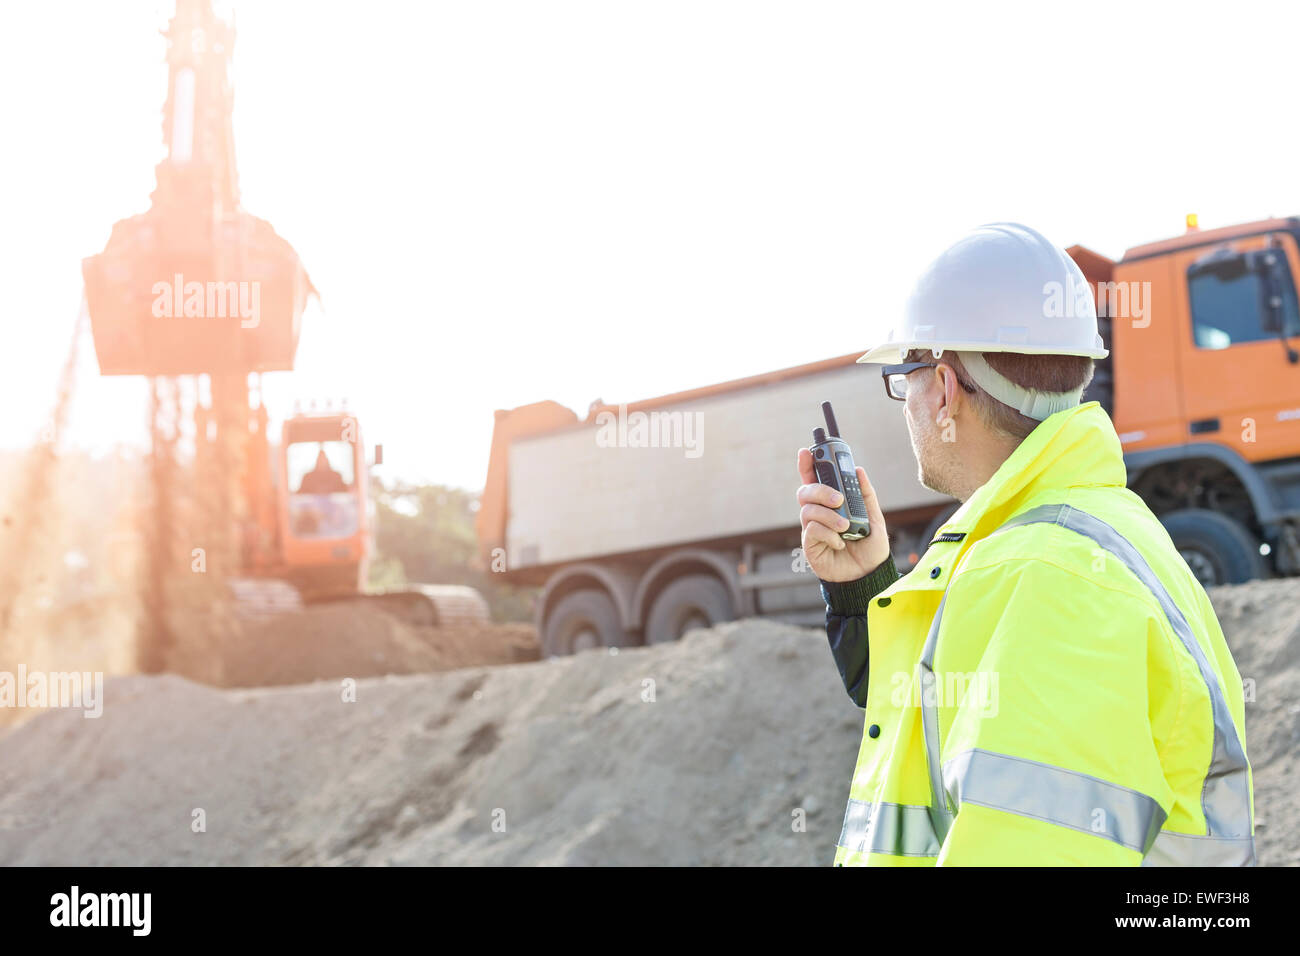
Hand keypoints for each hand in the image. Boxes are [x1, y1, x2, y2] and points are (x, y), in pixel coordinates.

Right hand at [796, 447, 890, 582]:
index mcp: (831, 504)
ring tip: (845, 527)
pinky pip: (811, 530)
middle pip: (805, 492)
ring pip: (808, 511)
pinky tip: (840, 542)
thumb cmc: (870, 547)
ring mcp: (812, 529)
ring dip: (829, 516)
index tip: (806, 451)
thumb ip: (866, 494)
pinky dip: (827, 534)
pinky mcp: (810, 545)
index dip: (807, 465)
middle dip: (820, 491)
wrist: (869, 574)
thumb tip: (859, 470)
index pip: (814, 480)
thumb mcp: (874, 517)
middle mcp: (818, 514)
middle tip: (839, 500)